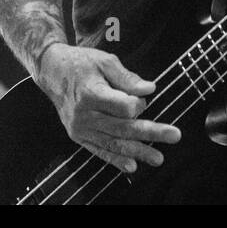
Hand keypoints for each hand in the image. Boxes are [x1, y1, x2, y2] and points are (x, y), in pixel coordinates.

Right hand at [36, 43, 181, 173]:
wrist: (52, 73)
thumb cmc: (81, 64)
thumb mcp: (105, 61)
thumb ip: (127, 77)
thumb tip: (150, 89)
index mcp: (91, 92)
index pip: (123, 106)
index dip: (138, 104)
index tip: (141, 97)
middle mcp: (84, 114)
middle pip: (123, 127)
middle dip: (150, 133)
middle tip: (174, 135)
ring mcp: (80, 128)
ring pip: (114, 143)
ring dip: (138, 151)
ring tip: (158, 157)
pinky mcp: (79, 136)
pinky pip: (100, 150)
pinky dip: (116, 160)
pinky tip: (132, 166)